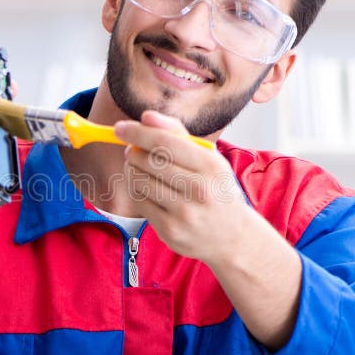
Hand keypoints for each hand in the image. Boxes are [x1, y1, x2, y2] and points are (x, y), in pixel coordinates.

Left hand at [115, 111, 242, 265]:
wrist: (233, 237)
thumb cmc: (216, 190)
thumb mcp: (209, 158)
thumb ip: (178, 134)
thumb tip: (146, 116)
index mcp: (211, 166)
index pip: (164, 142)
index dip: (137, 132)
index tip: (120, 128)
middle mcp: (198, 190)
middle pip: (147, 161)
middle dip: (133, 151)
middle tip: (133, 151)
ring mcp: (183, 213)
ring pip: (138, 181)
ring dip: (132, 170)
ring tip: (140, 169)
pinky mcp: (169, 230)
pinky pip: (139, 202)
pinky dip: (137, 191)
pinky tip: (147, 189)